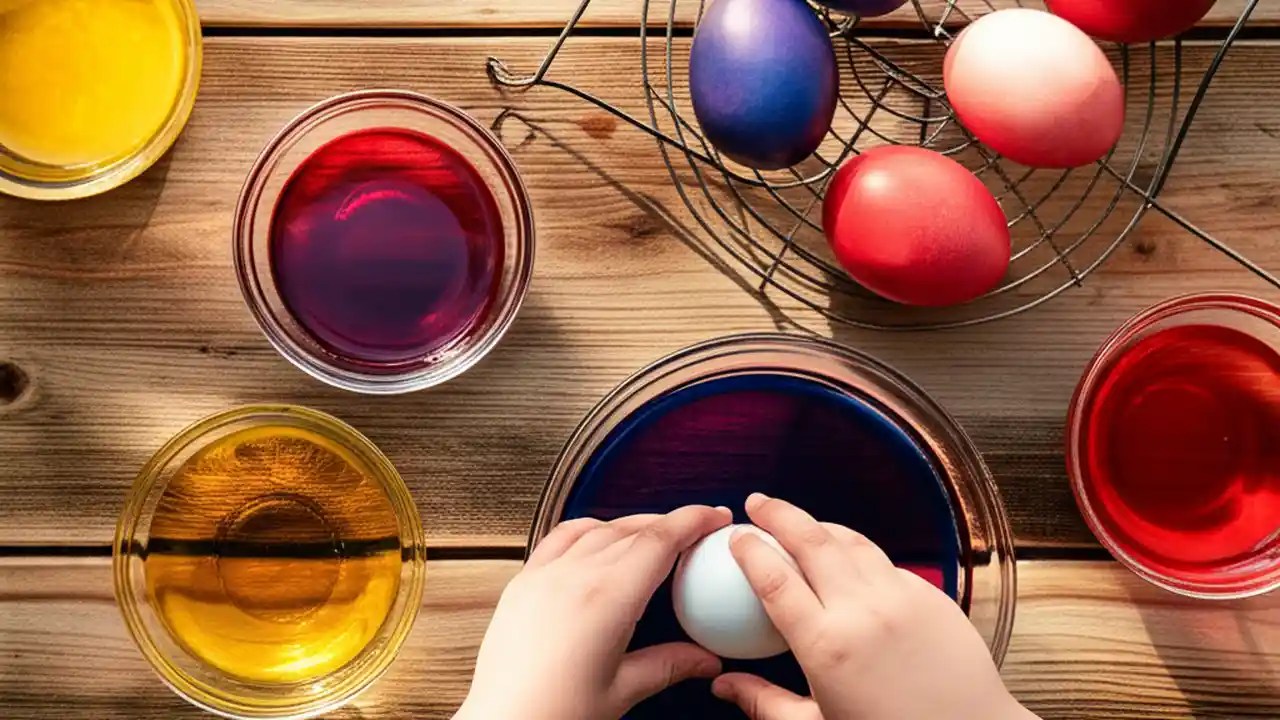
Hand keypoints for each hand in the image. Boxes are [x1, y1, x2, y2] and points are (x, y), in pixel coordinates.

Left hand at [455, 506, 732, 719]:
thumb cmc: (553, 715)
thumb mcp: (623, 691)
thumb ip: (668, 666)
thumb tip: (705, 660)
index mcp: (606, 598)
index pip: (659, 539)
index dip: (693, 520)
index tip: (715, 516)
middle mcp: (573, 575)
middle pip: (632, 528)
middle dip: (669, 524)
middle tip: (697, 532)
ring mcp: (543, 575)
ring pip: (597, 528)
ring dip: (631, 525)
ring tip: (653, 536)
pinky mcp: (522, 583)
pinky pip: (559, 538)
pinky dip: (588, 530)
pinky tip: (597, 540)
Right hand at [712, 494, 1037, 719]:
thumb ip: (765, 702)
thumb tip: (724, 686)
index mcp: (826, 646)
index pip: (775, 578)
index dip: (750, 549)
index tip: (735, 536)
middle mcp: (863, 611)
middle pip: (811, 539)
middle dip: (778, 513)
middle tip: (758, 502)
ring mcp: (902, 597)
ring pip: (851, 541)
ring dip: (820, 525)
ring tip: (799, 523)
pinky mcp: (931, 594)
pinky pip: (885, 561)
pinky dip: (859, 552)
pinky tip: (848, 559)